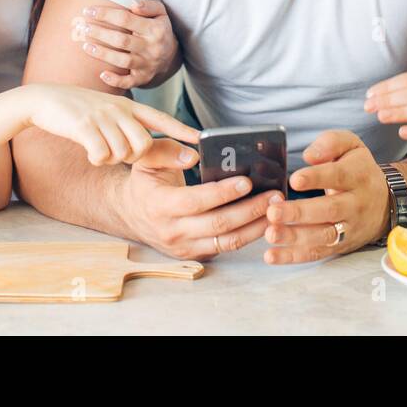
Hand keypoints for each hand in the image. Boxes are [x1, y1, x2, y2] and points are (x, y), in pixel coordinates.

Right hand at [23, 83, 198, 165]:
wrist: (45, 100)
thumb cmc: (81, 111)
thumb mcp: (109, 115)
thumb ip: (131, 128)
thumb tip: (149, 148)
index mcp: (128, 106)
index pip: (161, 118)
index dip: (181, 130)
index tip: (199, 141)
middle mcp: (119, 109)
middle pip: (143, 145)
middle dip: (132, 157)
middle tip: (115, 152)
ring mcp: (102, 116)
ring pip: (123, 153)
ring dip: (111, 158)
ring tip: (97, 148)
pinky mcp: (84, 126)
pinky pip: (102, 155)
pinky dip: (96, 159)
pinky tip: (87, 151)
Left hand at [72, 0, 178, 89]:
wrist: (171, 55)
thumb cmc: (158, 28)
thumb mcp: (160, 12)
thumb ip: (148, 5)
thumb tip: (133, 3)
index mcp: (155, 29)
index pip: (126, 19)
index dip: (105, 14)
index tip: (88, 10)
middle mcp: (152, 48)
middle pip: (122, 41)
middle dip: (100, 33)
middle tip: (83, 27)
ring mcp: (147, 64)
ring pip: (122, 61)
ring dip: (102, 54)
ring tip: (85, 46)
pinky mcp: (143, 78)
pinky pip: (129, 82)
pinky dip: (115, 81)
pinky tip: (102, 75)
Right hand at [119, 138, 281, 260]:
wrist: (130, 214)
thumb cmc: (144, 183)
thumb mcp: (145, 160)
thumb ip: (166, 152)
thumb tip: (193, 155)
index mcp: (159, 205)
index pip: (196, 201)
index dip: (223, 193)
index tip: (246, 181)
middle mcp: (172, 231)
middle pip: (218, 224)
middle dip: (250, 209)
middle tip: (274, 195)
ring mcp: (184, 247)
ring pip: (226, 241)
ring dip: (255, 226)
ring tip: (276, 209)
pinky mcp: (194, 255)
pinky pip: (225, 248)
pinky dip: (247, 236)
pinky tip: (263, 222)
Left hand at [263, 130, 389, 262]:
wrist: (386, 203)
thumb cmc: (358, 170)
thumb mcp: (352, 146)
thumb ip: (331, 143)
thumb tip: (309, 156)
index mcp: (357, 176)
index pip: (338, 176)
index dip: (316, 178)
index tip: (294, 180)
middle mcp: (355, 204)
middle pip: (329, 210)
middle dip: (300, 213)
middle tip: (273, 212)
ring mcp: (349, 228)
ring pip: (324, 236)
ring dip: (295, 237)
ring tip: (270, 233)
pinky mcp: (340, 246)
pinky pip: (317, 253)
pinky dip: (294, 256)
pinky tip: (272, 255)